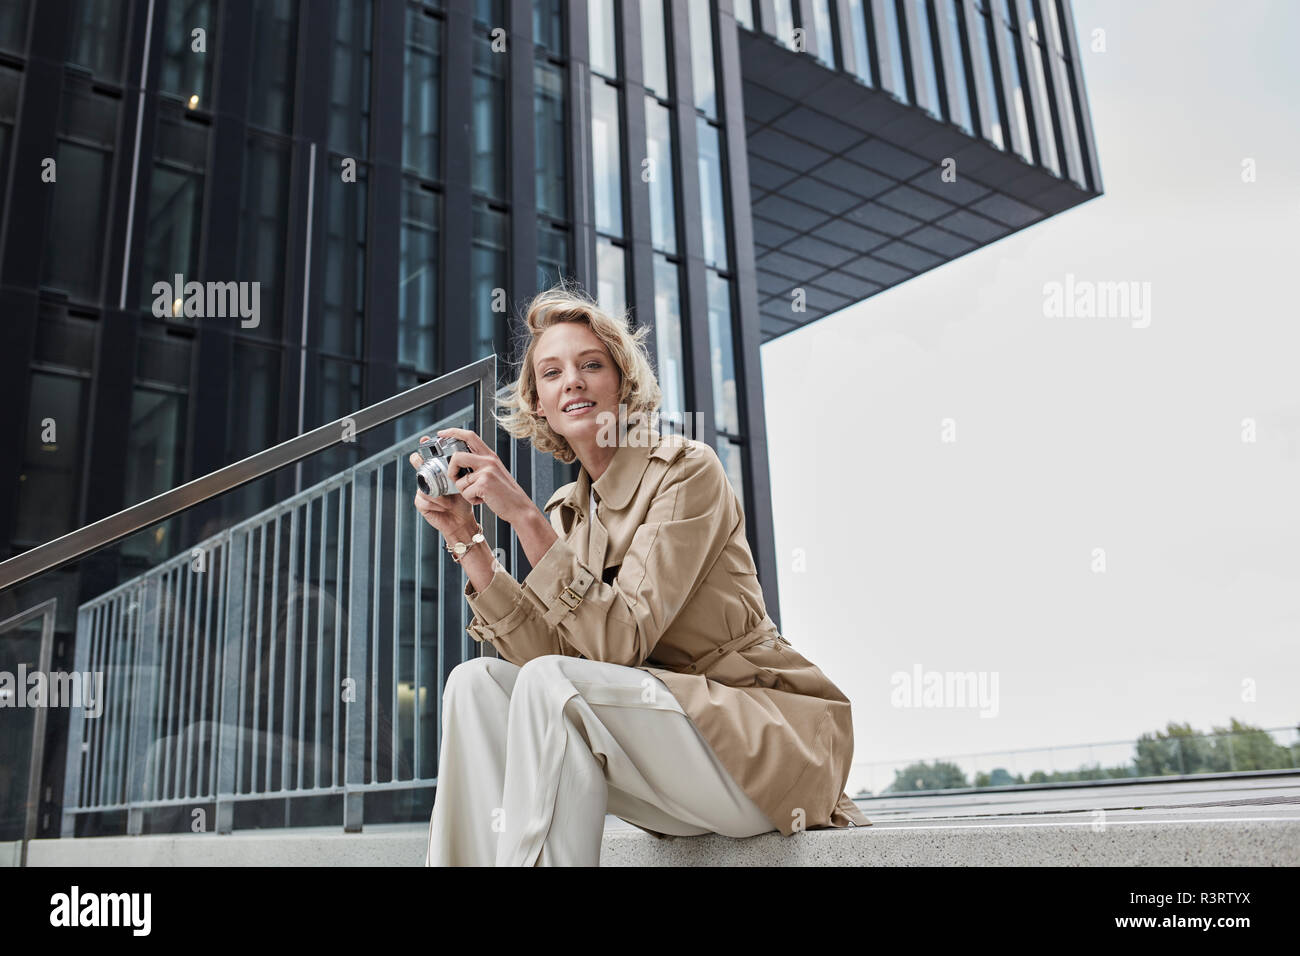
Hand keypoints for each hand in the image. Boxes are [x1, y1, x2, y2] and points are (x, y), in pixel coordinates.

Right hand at [409, 437, 476, 540]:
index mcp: (437, 470)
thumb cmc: (464, 499)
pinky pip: (424, 499)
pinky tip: (445, 507)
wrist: (462, 519)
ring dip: (439, 492)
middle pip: (417, 463)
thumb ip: (462, 468)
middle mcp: (427, 477)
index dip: (425, 445)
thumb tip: (464, 452)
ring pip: (424, 484)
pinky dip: (437, 503)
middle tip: (421, 459)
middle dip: (418, 460)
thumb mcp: (465, 481)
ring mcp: (422, 490)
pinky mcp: (420, 503)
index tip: (426, 439)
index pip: (428, 453)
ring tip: (450, 498)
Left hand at [415, 427, 535, 526]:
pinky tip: (482, 499)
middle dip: (451, 470)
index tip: (441, 434)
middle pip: (457, 456)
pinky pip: (465, 492)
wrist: (520, 507)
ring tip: (477, 494)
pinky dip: (471, 499)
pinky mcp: (484, 484)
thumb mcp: (494, 472)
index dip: (453, 432)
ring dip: (464, 490)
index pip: (469, 436)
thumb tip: (457, 464)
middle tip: (455, 478)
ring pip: (459, 480)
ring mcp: (486, 471)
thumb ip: (479, 465)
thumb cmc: (505, 493)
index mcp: (490, 456)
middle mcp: (488, 460)